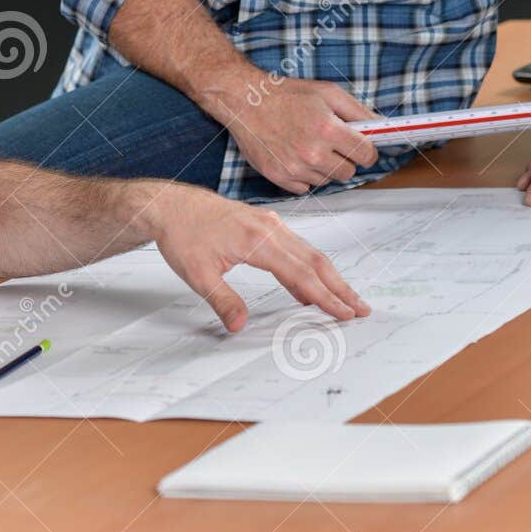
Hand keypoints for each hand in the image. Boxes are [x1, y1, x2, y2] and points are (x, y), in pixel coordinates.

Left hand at [149, 185, 370, 331]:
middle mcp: (270, 228)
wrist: (170, 204)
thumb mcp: (197, 274)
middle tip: (361, 308)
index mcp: (257, 241)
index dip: (325, 297)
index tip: (344, 313)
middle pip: (314, 261)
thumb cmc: (181, 235)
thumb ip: (222, 300)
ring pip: (308, 251)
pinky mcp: (265, 223)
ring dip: (329, 276)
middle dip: (340, 287)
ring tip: (346, 298)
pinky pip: (295, 246)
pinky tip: (310, 284)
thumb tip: (239, 327)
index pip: (301, 274)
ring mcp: (269, 223)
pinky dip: (310, 265)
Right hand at [211, 71, 380, 193]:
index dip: (367, 150)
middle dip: (345, 158)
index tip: (362, 146)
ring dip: (325, 166)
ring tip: (309, 145)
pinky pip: (306, 187)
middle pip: (349, 172)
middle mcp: (312, 153)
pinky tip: (296, 155)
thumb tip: (381, 125)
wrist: (245, 100)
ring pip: (328, 180)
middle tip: (332, 142)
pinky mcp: (279, 177)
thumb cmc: (285, 94)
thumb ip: (358, 111)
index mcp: (327, 129)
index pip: (366, 154)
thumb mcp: (327, 92)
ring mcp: (294, 168)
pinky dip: (305, 175)